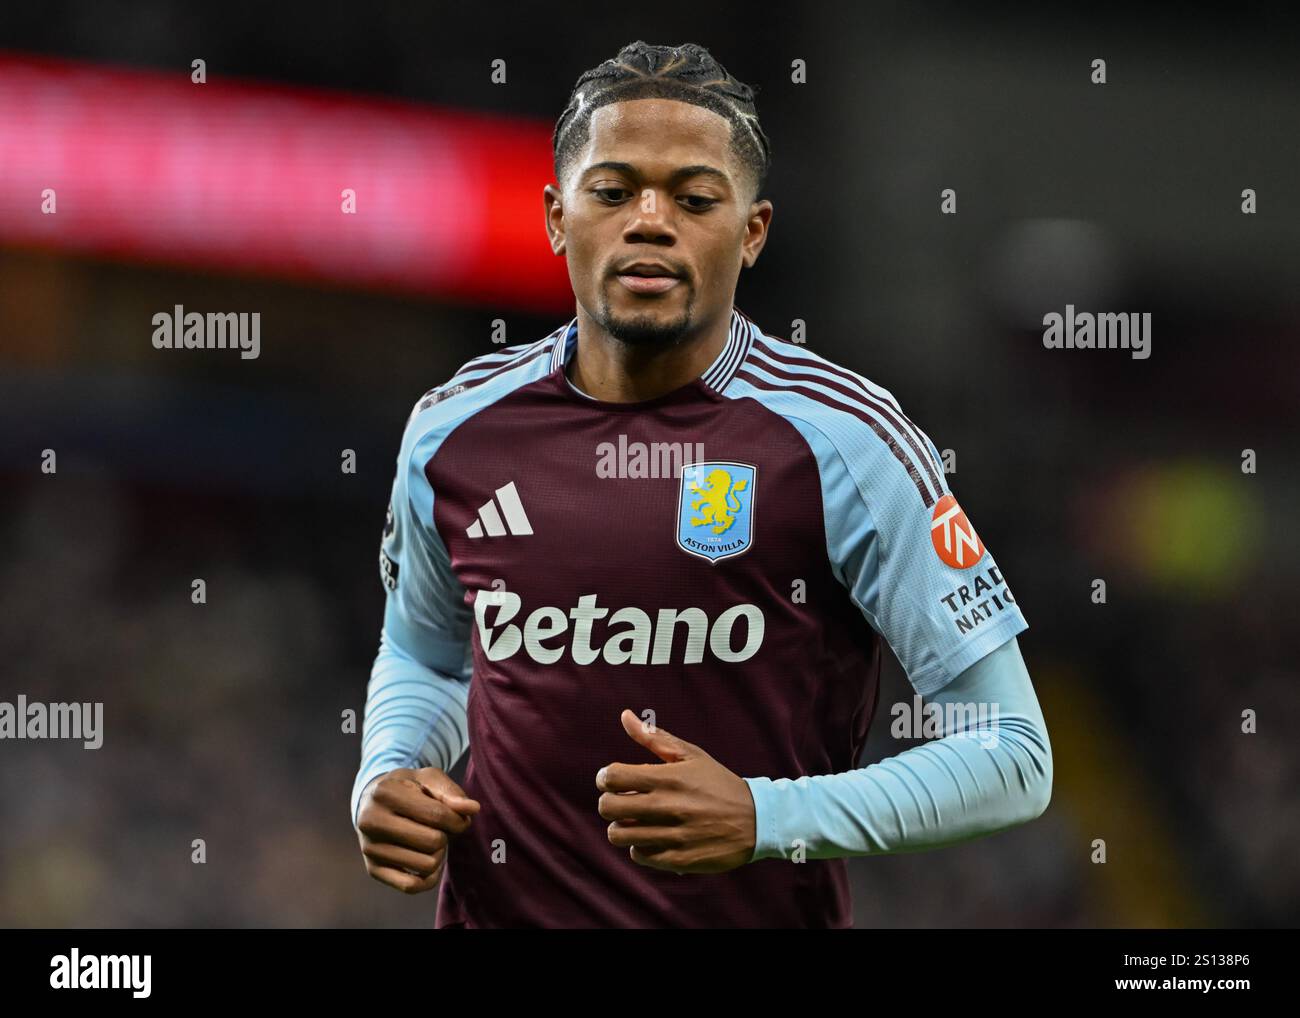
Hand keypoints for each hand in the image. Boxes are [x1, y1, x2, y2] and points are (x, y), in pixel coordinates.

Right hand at [355, 767, 479, 893]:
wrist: (372, 801)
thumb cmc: (407, 788)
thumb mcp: (428, 779)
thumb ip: (451, 792)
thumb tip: (473, 809)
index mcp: (385, 792)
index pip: (436, 815)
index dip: (457, 820)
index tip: (459, 819)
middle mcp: (371, 821)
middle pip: (432, 842)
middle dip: (445, 836)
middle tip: (440, 829)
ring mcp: (369, 847)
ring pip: (425, 865)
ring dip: (439, 855)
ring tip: (431, 841)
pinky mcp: (372, 868)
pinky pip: (410, 886)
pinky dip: (429, 879)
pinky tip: (430, 861)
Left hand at [596, 709, 756, 873]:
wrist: (756, 820)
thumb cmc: (718, 783)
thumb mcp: (691, 755)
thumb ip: (654, 737)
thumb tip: (625, 715)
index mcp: (669, 778)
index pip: (613, 776)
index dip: (605, 777)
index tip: (612, 779)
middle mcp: (669, 807)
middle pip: (608, 808)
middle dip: (608, 803)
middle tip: (621, 801)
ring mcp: (673, 835)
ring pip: (619, 835)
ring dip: (622, 827)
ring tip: (635, 821)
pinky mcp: (679, 859)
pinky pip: (639, 855)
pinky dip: (640, 846)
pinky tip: (653, 836)